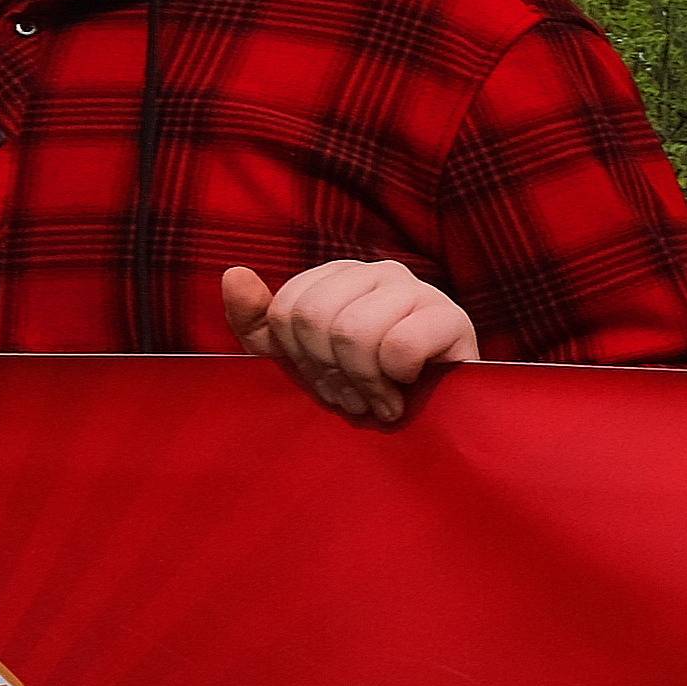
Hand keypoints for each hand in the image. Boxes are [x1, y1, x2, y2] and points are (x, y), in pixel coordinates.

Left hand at [222, 260, 481, 428]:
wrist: (438, 415)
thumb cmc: (367, 384)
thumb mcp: (299, 359)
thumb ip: (259, 323)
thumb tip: (234, 274)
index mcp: (339, 276)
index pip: (288, 310)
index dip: (299, 359)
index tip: (325, 382)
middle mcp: (378, 270)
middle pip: (316, 318)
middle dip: (329, 372)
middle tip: (351, 399)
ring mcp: (418, 289)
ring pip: (355, 332)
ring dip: (363, 382)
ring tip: (378, 400)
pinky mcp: (452, 317)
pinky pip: (400, 346)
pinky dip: (397, 378)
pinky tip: (408, 389)